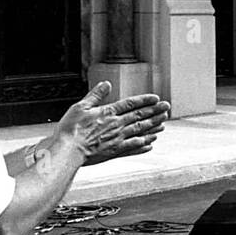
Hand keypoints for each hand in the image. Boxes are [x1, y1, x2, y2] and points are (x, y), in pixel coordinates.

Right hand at [54, 82, 170, 165]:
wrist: (68, 151)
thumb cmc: (70, 129)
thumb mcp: (80, 107)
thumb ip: (95, 95)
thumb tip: (107, 83)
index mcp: (108, 113)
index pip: (131, 104)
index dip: (145, 100)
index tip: (156, 98)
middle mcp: (116, 125)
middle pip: (140, 116)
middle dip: (155, 111)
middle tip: (167, 108)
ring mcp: (117, 139)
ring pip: (140, 131)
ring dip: (153, 126)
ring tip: (164, 123)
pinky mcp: (115, 151)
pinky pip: (133, 147)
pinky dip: (143, 144)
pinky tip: (150, 143)